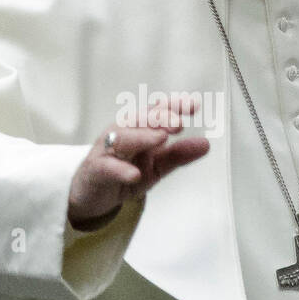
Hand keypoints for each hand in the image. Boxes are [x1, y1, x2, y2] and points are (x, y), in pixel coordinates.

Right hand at [67, 95, 209, 230]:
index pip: (156, 110)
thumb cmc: (124, 171)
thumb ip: (178, 155)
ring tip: (161, 138)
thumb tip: (206, 144)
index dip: (173, 105)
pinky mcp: (96, 169)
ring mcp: (107, 149)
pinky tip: (134, 174)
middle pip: (139, 118)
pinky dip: (120, 169)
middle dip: (159, 118)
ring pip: (122, 137)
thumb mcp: (156, 166)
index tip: (193, 105)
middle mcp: (122, 132)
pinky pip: (107, 166)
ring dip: (142, 137)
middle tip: (179, 123)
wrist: (92, 194)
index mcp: (138, 127)